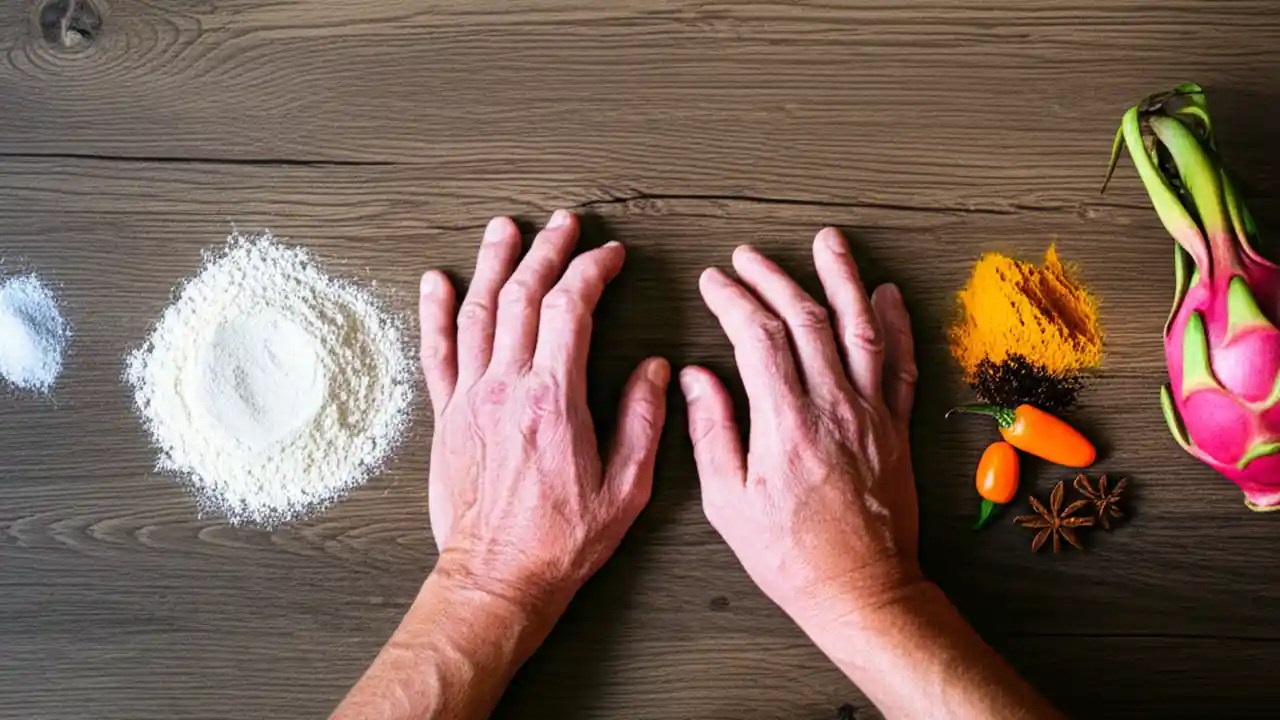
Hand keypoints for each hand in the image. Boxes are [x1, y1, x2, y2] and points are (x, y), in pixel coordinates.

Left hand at [418, 210, 669, 614]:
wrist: (496, 577)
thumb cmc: (561, 540)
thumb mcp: (626, 489)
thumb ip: (642, 423)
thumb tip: (655, 372)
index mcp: (555, 398)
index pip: (572, 309)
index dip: (592, 271)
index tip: (609, 255)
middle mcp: (507, 386)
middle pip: (524, 296)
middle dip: (547, 251)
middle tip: (564, 224)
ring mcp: (470, 397)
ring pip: (479, 311)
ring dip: (494, 264)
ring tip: (505, 229)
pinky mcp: (447, 416)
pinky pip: (437, 351)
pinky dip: (435, 312)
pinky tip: (436, 281)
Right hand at [682, 227, 920, 617]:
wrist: (864, 592)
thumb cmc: (791, 557)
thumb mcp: (728, 504)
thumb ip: (711, 433)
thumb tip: (695, 378)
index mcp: (786, 425)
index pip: (759, 338)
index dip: (734, 300)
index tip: (715, 282)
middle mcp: (835, 408)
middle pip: (807, 320)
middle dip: (774, 278)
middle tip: (749, 256)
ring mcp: (873, 414)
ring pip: (861, 328)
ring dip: (843, 278)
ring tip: (828, 242)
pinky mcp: (897, 428)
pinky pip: (902, 364)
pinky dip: (897, 324)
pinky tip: (888, 294)